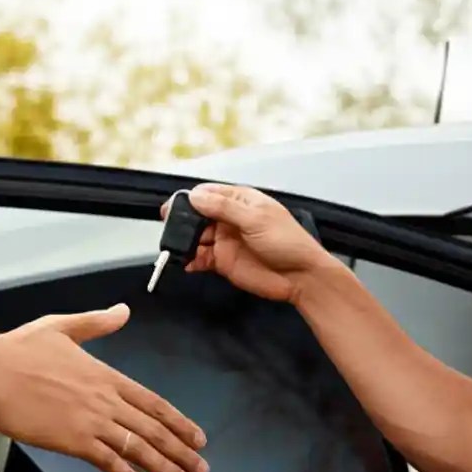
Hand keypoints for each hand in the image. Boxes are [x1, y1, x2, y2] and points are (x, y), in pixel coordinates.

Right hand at [0, 305, 208, 471]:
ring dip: (165, 466)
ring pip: (139, 448)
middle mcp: (105, 398)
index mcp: (104, 373)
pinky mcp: (73, 440)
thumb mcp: (62, 326)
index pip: (152, 402)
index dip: (178, 422)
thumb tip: (122, 311)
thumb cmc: (18, 348)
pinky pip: (111, 463)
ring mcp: (91, 420)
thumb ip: (97, 322)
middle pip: (153, 428)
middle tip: (200, 466)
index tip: (196, 436)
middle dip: (181, 450)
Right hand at [162, 183, 333, 303]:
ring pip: (196, 237)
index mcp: (240, 201)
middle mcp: (229, 219)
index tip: (173, 207)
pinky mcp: (223, 261)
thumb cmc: (288, 243)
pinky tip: (186, 263)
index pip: (208, 193)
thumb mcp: (256, 219)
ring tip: (176, 247)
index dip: (190, 199)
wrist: (301, 278)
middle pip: (197, 215)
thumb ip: (224, 208)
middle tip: (170, 228)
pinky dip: (190, 260)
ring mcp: (225, 240)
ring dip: (184, 241)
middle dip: (182, 221)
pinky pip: (200, 258)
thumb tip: (196, 196)